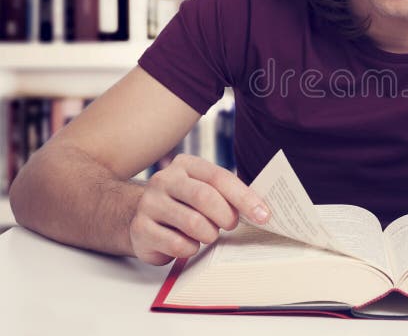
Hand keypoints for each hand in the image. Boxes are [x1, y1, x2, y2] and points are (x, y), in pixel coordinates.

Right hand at [129, 153, 270, 264]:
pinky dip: (190, 249)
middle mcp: (164, 180)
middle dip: (226, 216)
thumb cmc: (184, 204)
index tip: (263, 215)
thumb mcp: (204, 189)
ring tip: (208, 234)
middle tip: (231, 226)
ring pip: (192, 223)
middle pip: (205, 197)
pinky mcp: (140, 229)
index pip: (219, 177)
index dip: (244, 197)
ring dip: (209, 234)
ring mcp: (149, 204)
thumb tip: (262, 210)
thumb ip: (228, 194)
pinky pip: (177, 244)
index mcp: (185, 165)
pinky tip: (189, 244)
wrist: (138, 216)